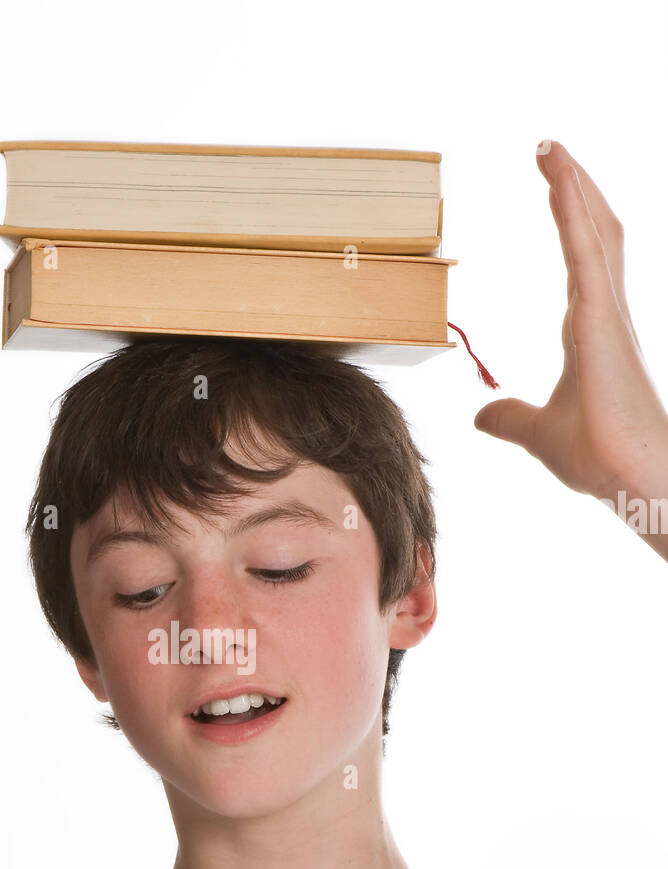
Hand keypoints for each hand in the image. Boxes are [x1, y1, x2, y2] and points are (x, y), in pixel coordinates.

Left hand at [473, 139, 667, 500]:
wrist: (631, 478)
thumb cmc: (601, 457)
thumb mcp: (539, 433)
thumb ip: (511, 418)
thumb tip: (481, 414)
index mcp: (593, 331)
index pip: (582, 260)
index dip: (572, 219)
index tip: (554, 186)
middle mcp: (605, 313)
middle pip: (594, 233)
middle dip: (576, 189)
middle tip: (553, 149)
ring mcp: (606, 312)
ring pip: (592, 230)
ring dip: (573, 186)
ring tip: (551, 147)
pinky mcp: (600, 319)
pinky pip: (582, 250)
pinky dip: (570, 209)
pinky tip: (556, 176)